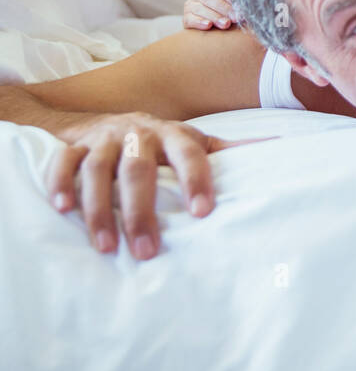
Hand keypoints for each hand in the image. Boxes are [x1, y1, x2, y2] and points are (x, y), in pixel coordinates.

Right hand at [47, 113, 235, 260]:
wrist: (97, 118)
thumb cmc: (156, 142)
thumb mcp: (192, 141)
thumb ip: (229, 149)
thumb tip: (280, 148)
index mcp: (173, 135)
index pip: (190, 153)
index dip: (197, 179)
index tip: (203, 212)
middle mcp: (138, 133)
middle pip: (138, 169)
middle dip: (142, 211)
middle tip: (148, 252)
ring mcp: (103, 138)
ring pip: (98, 170)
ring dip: (99, 208)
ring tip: (106, 247)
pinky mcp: (72, 145)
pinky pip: (62, 161)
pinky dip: (60, 183)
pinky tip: (62, 209)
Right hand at [183, 0, 236, 29]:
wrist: (212, 22)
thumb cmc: (227, 9)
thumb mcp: (231, 1)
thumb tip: (249, 4)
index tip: (240, 6)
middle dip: (224, 8)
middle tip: (236, 18)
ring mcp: (190, 4)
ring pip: (199, 8)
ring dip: (214, 16)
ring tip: (226, 24)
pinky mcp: (186, 17)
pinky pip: (190, 19)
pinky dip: (200, 22)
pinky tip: (209, 26)